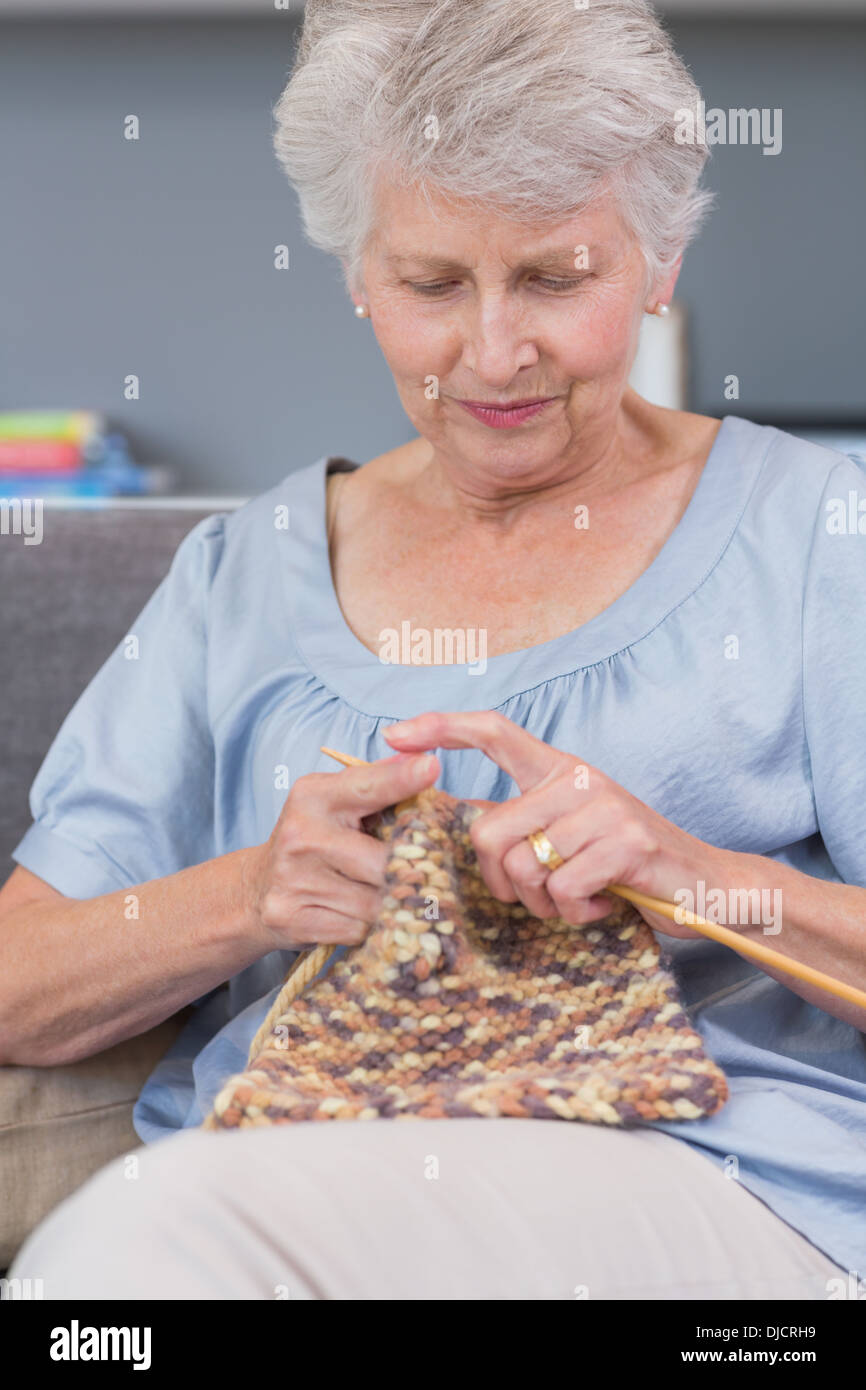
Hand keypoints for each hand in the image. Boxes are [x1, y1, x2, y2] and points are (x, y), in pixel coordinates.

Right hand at [250, 752, 439, 948]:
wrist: (254, 890)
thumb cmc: (310, 840)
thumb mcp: (334, 801)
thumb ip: (377, 783)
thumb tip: (423, 761)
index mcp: (314, 796)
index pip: (366, 787)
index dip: (401, 780)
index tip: (432, 768)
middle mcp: (301, 835)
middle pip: (383, 860)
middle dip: (406, 870)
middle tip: (416, 871)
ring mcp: (295, 879)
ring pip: (375, 902)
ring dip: (388, 903)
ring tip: (379, 893)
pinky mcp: (295, 919)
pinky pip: (358, 930)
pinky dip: (367, 926)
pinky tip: (355, 913)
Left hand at [383, 710, 725, 937]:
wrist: (705, 885)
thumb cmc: (626, 865)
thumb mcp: (571, 831)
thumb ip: (525, 821)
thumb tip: (462, 827)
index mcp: (560, 769)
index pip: (493, 730)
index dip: (441, 727)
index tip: (393, 735)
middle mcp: (579, 778)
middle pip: (486, 831)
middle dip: (501, 881)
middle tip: (540, 897)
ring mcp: (604, 808)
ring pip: (522, 866)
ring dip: (542, 903)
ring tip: (579, 900)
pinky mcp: (625, 844)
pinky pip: (561, 889)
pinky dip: (575, 912)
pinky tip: (604, 904)